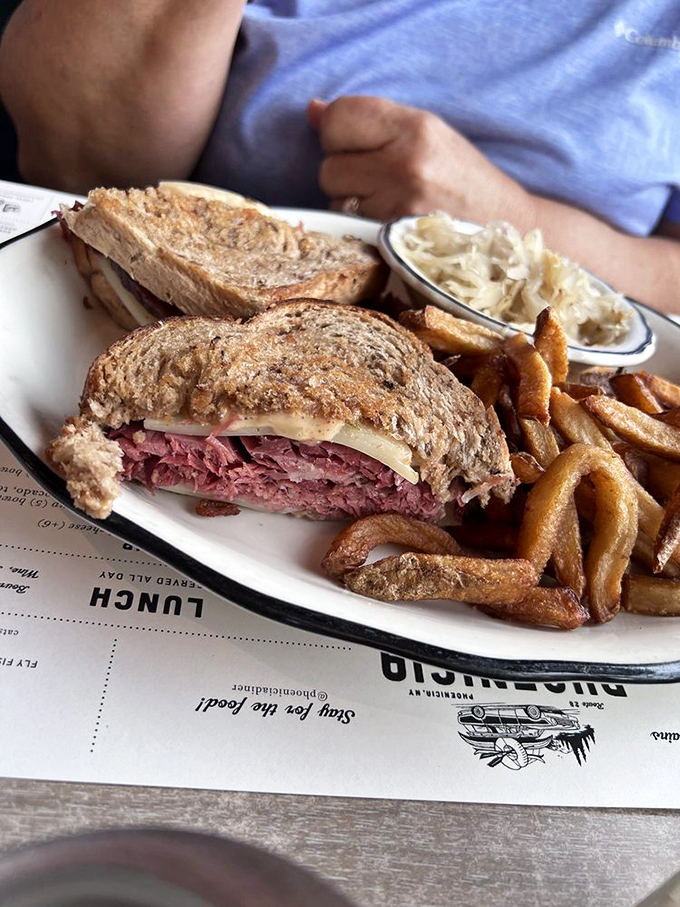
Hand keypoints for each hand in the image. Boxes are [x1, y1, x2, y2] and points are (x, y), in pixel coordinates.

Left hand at [307, 95, 532, 224]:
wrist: (505, 230)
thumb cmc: (461, 180)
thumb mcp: (427, 135)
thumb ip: (371, 122)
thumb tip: (313, 111)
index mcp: (416, 127)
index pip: (339, 117)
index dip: (337, 133)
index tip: (356, 144)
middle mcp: (406, 164)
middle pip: (328, 167)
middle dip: (343, 174)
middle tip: (375, 179)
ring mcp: (399, 206)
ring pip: (335, 203)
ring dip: (349, 204)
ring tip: (386, 202)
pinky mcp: (395, 241)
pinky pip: (349, 229)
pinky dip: (359, 227)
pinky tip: (387, 223)